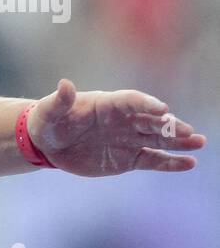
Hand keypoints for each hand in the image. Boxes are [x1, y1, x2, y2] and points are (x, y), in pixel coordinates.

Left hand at [27, 78, 205, 175]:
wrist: (48, 144)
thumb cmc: (48, 122)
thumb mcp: (49, 111)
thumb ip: (60, 100)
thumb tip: (64, 84)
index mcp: (108, 104)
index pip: (132, 101)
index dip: (147, 104)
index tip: (163, 109)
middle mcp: (123, 120)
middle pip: (151, 121)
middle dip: (170, 125)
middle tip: (188, 131)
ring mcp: (128, 139)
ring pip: (157, 139)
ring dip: (178, 141)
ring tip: (198, 142)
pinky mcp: (128, 158)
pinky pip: (152, 160)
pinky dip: (170, 162)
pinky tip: (189, 163)